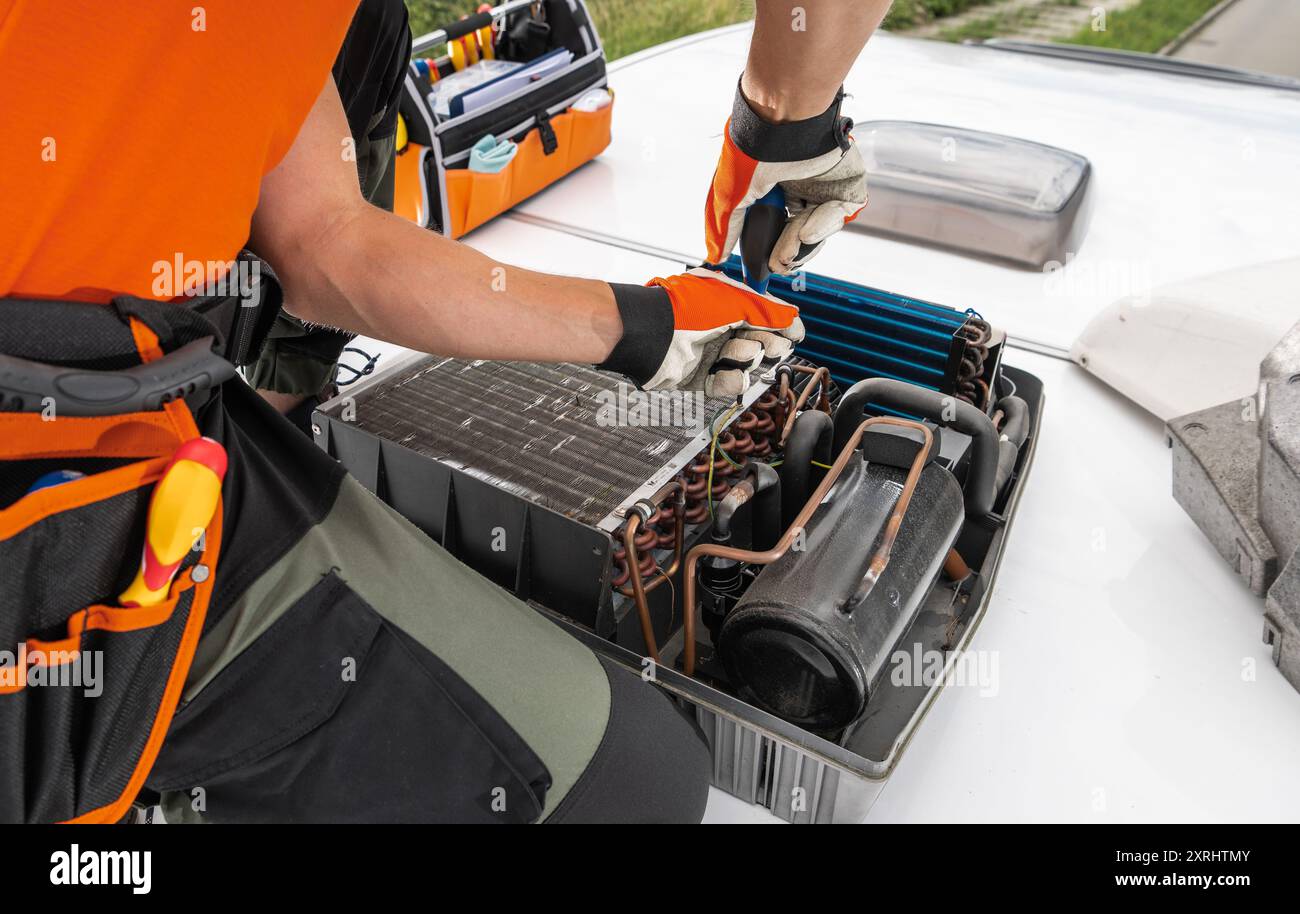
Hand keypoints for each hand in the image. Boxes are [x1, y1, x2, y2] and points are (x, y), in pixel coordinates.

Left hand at [597, 268, 803, 397]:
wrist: (650, 333)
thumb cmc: (685, 309)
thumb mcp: (734, 302)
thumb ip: (767, 312)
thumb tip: (793, 316)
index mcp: (726, 303)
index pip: (762, 316)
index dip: (780, 325)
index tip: (796, 333)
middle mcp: (718, 327)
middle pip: (758, 341)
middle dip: (767, 344)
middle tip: (771, 346)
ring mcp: (709, 352)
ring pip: (745, 364)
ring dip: (745, 359)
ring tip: (736, 353)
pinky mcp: (699, 377)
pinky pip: (726, 383)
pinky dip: (729, 379)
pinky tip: (724, 372)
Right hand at [705, 82, 866, 274]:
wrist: (782, 119)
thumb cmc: (753, 150)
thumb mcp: (729, 196)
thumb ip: (725, 229)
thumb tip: (715, 257)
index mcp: (774, 187)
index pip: (777, 226)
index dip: (771, 248)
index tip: (764, 266)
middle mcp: (800, 185)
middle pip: (800, 231)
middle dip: (788, 251)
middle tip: (777, 263)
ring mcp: (826, 183)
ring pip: (821, 227)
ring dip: (803, 243)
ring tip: (789, 247)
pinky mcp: (847, 180)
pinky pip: (842, 212)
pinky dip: (825, 225)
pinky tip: (807, 230)